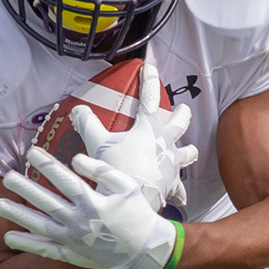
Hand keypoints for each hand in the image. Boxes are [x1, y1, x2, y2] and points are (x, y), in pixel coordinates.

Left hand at [0, 147, 181, 268]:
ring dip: (18, 214)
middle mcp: (80, 221)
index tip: (31, 152)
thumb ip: (101, 170)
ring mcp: (75, 240)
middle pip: (46, 202)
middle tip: (6, 176)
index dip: (46, 165)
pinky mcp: (73, 255)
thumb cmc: (137, 213)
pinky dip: (27, 243)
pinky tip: (8, 236)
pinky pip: (45, 250)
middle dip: (25, 188)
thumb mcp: (126, 186)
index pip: (64, 179)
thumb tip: (75, 159)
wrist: (146, 249)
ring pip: (40, 226)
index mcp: (93, 202)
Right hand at [70, 63, 197, 207]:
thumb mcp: (97, 143)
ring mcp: (172, 165)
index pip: (150, 98)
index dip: (149, 81)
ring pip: (187, 154)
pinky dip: (179, 192)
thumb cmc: (118, 169)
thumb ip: (87, 124)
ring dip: (187, 151)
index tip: (150, 67)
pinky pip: (179, 189)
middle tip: (183, 109)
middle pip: (180, 123)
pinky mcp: (172, 186)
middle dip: (182, 114)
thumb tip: (78, 110)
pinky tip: (180, 197)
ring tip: (190, 150)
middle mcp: (166, 144)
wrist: (132, 201)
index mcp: (149, 129)